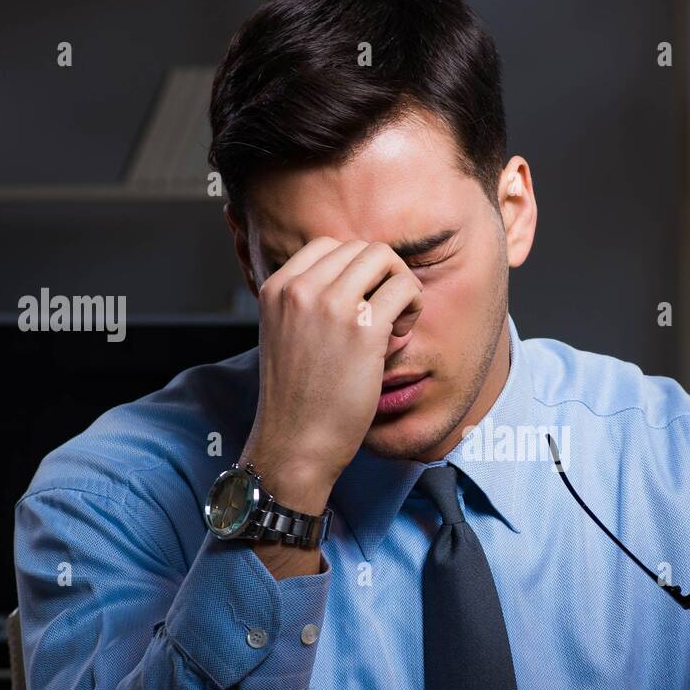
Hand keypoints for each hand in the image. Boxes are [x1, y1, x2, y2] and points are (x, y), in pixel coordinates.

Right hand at [240, 236, 423, 508]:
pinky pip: (403, 288)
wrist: (293, 443)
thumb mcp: (285, 334)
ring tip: (395, 322)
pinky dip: (412, 305)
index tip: (361, 302)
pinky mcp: (362, 329)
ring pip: (384, 259)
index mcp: (277, 287)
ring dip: (400, 285)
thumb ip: (308, 302)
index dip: (356, 271)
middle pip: (361, 249)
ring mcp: (330, 306)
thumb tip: (354, 278)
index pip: (329, 246)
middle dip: (383, 276)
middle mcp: (300, 289)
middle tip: (385, 314)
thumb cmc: (297, 398)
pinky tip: (400, 335)